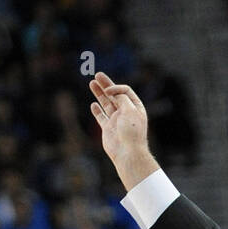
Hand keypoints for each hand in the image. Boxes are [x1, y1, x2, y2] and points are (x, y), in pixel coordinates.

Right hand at [88, 72, 157, 189]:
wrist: (128, 153)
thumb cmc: (131, 132)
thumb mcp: (130, 110)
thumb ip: (122, 98)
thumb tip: (114, 93)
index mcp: (135, 108)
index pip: (125, 91)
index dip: (116, 88)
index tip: (109, 92)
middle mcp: (126, 113)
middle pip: (114, 95)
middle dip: (106, 85)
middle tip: (97, 75)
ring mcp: (116, 120)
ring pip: (106, 103)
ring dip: (99, 93)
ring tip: (92, 83)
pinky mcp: (108, 129)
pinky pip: (101, 117)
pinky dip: (97, 111)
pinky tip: (93, 105)